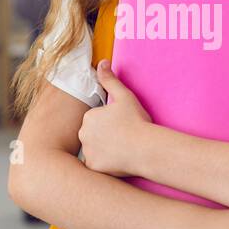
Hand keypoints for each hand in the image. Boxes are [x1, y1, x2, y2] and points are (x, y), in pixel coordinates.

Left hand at [77, 60, 151, 177]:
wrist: (145, 148)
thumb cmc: (136, 122)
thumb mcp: (124, 96)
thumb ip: (110, 79)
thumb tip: (102, 62)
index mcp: (88, 117)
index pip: (96, 120)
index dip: (110, 123)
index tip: (122, 125)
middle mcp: (83, 134)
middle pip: (92, 135)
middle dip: (103, 136)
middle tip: (122, 138)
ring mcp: (87, 151)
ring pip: (93, 150)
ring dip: (103, 150)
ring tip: (121, 149)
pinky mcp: (93, 166)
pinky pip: (96, 164)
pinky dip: (104, 164)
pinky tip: (118, 160)